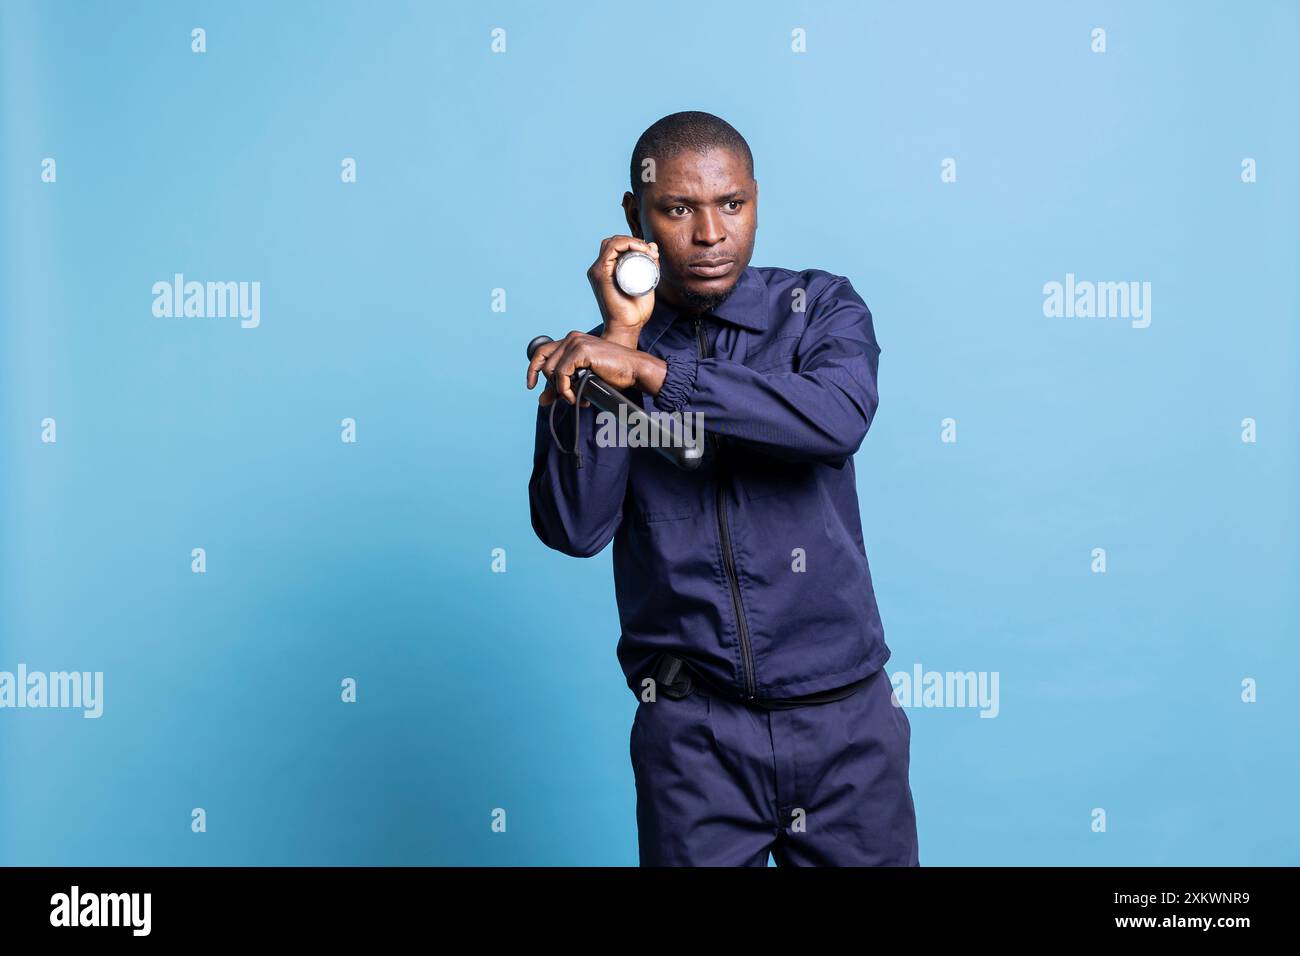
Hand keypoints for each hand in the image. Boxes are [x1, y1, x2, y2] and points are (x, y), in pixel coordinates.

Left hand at [526, 331, 646, 406]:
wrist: (634, 369)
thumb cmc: (613, 374)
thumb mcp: (582, 381)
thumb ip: (561, 387)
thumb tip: (541, 400)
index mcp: (572, 340)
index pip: (542, 351)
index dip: (533, 369)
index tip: (532, 385)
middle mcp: (572, 337)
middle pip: (543, 361)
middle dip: (547, 383)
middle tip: (555, 397)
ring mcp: (576, 342)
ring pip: (551, 370)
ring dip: (560, 390)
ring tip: (575, 398)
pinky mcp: (581, 351)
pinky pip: (562, 374)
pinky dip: (565, 389)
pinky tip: (576, 396)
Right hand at [588, 235, 658, 345]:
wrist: (628, 327)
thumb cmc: (636, 311)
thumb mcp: (647, 282)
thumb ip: (650, 267)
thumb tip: (653, 247)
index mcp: (607, 270)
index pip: (616, 246)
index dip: (634, 242)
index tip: (652, 252)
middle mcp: (599, 269)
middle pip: (612, 242)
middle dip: (633, 240)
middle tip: (650, 251)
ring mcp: (598, 271)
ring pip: (611, 242)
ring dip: (630, 241)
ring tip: (647, 251)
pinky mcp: (600, 274)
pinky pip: (610, 250)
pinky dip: (625, 244)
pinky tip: (639, 249)